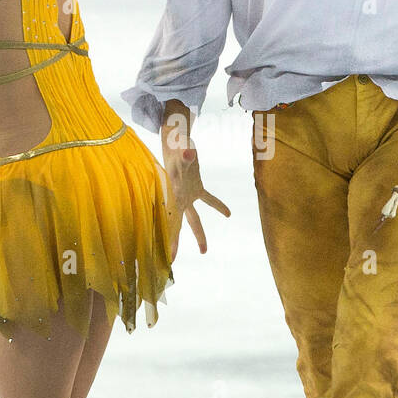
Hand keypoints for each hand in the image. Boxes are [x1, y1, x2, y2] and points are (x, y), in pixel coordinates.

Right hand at [161, 125, 229, 256]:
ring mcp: (187, 193)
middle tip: (172, 260)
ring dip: (199, 234)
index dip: (169, 237)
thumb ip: (184, 153)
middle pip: (177, 223)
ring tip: (204, 251)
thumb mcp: (178, 147)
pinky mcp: (196, 186)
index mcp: (172, 192)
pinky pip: (207, 199)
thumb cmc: (175, 142)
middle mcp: (177, 196)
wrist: (175, 137)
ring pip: (194, 218)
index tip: (169, 255)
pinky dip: (218, 205)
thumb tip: (189, 155)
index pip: (170, 219)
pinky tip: (228, 214)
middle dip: (176, 241)